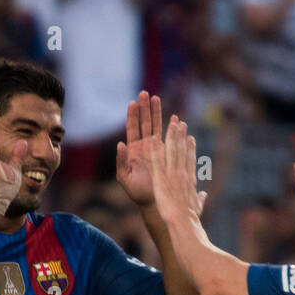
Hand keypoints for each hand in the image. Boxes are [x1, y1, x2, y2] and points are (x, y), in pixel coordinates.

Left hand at [117, 90, 163, 206]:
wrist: (153, 201)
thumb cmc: (136, 191)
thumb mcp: (124, 177)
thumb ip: (121, 161)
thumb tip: (120, 144)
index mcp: (133, 150)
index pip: (132, 128)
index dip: (132, 115)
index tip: (133, 102)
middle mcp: (144, 146)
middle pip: (144, 122)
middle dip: (144, 108)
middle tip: (144, 93)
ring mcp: (156, 148)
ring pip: (156, 126)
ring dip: (156, 112)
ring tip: (156, 98)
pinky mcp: (167, 153)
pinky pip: (169, 137)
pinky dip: (171, 127)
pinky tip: (174, 117)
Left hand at [150, 117, 206, 223]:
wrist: (183, 222)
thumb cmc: (190, 218)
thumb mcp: (198, 207)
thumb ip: (200, 199)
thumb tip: (204, 195)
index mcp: (190, 180)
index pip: (190, 160)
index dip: (190, 148)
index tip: (190, 138)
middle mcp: (182, 174)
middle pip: (182, 151)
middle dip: (181, 136)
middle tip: (180, 123)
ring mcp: (172, 174)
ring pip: (171, 151)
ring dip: (171, 136)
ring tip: (171, 124)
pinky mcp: (160, 179)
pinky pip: (157, 161)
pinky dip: (156, 149)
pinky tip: (154, 139)